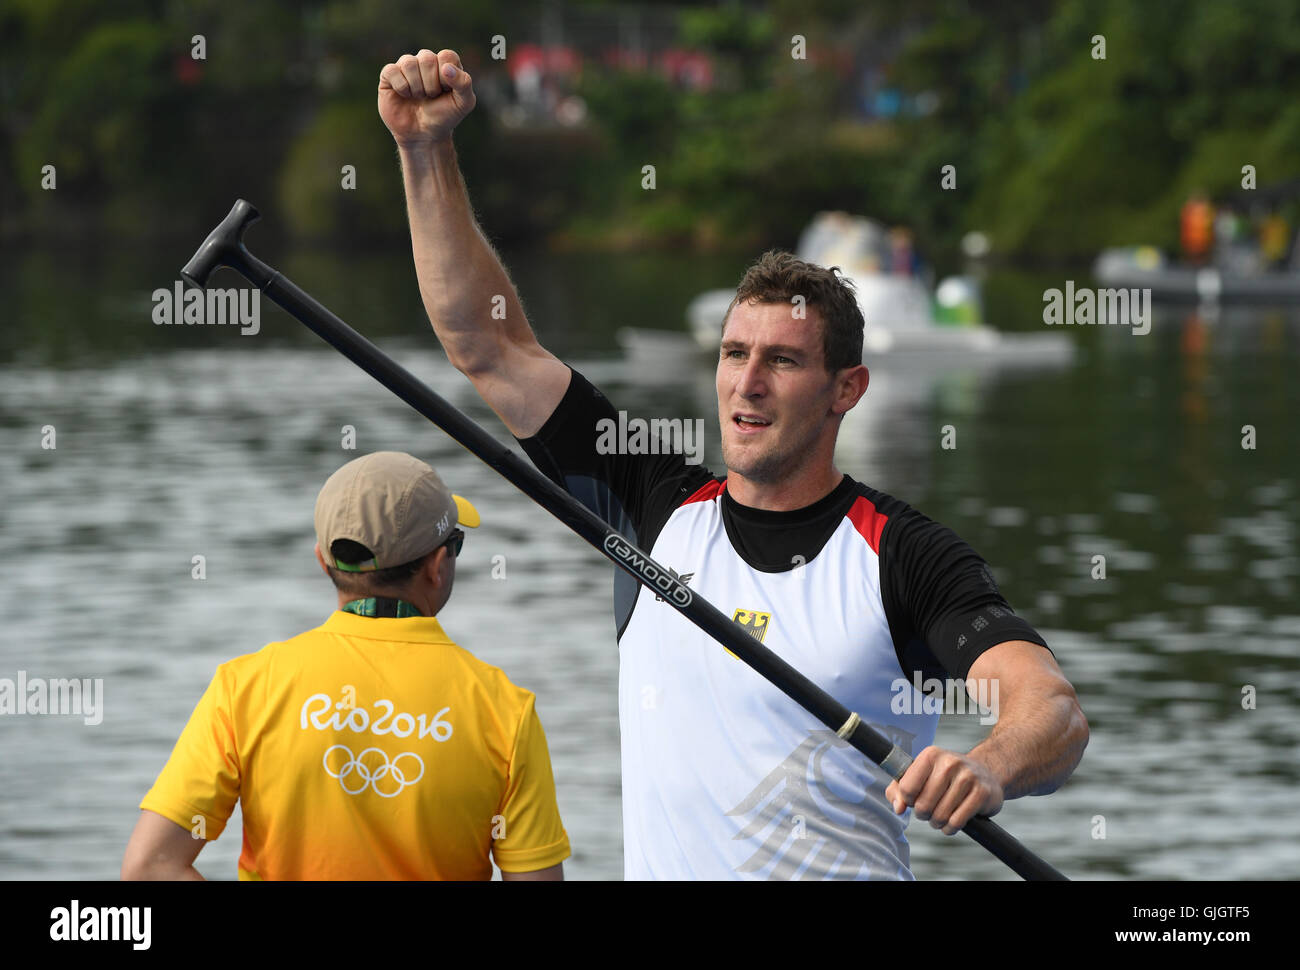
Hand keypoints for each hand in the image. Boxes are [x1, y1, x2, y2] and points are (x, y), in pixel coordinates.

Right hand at [378, 49, 475, 147]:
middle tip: (431, 97)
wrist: (423, 134)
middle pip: (427, 58)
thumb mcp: (463, 104)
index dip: (447, 77)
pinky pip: (392, 70)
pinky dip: (401, 87)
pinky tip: (404, 95)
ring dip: (416, 87)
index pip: (446, 56)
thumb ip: (464, 83)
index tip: (446, 91)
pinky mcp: (389, 74)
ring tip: (418, 97)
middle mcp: (425, 60)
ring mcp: (406, 66)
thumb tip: (447, 68)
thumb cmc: (444, 116)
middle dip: (431, 85)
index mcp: (445, 62)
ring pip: (409, 63)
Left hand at [884, 746, 1003, 835]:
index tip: (915, 799)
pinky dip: (950, 828)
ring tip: (941, 816)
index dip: (908, 800)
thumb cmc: (946, 777)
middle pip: (922, 805)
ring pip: (940, 815)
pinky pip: (956, 822)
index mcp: (930, 755)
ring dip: (937, 822)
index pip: (906, 788)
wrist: (985, 772)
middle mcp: (949, 762)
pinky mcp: (981, 793)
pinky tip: (952, 822)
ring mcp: (967, 777)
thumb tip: (898, 808)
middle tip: (929, 811)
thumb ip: (899, 790)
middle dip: (923, 814)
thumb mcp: (921, 776)